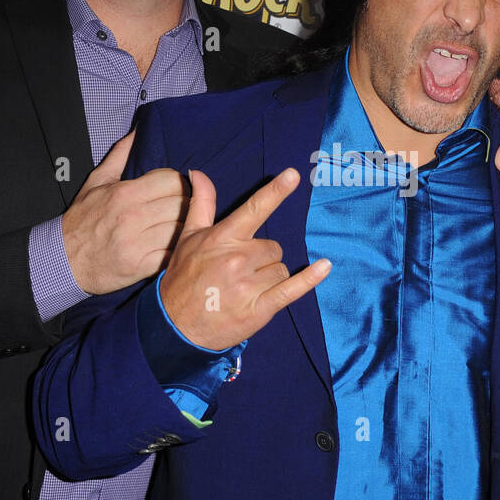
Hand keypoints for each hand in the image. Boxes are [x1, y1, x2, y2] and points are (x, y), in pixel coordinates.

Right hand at [61, 130, 187, 294]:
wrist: (64, 261)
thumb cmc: (82, 221)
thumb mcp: (96, 183)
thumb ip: (119, 155)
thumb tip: (137, 131)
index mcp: (124, 193)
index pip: (171, 179)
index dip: (176, 183)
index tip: (171, 191)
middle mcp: (133, 216)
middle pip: (181, 202)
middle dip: (184, 205)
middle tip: (176, 210)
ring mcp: (139, 243)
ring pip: (182, 227)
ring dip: (183, 227)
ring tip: (175, 228)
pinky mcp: (143, 266)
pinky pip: (174, 252)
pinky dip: (177, 250)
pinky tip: (171, 247)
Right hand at [160, 168, 330, 350]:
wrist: (174, 326)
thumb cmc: (183, 278)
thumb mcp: (188, 238)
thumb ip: (201, 204)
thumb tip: (199, 173)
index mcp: (222, 238)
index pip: (254, 209)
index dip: (276, 191)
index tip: (293, 175)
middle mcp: (237, 259)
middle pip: (273, 247)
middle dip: (262, 258)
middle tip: (238, 273)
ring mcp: (249, 285)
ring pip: (281, 268)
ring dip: (269, 277)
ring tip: (243, 290)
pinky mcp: (259, 308)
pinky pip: (292, 289)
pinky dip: (309, 279)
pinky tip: (325, 267)